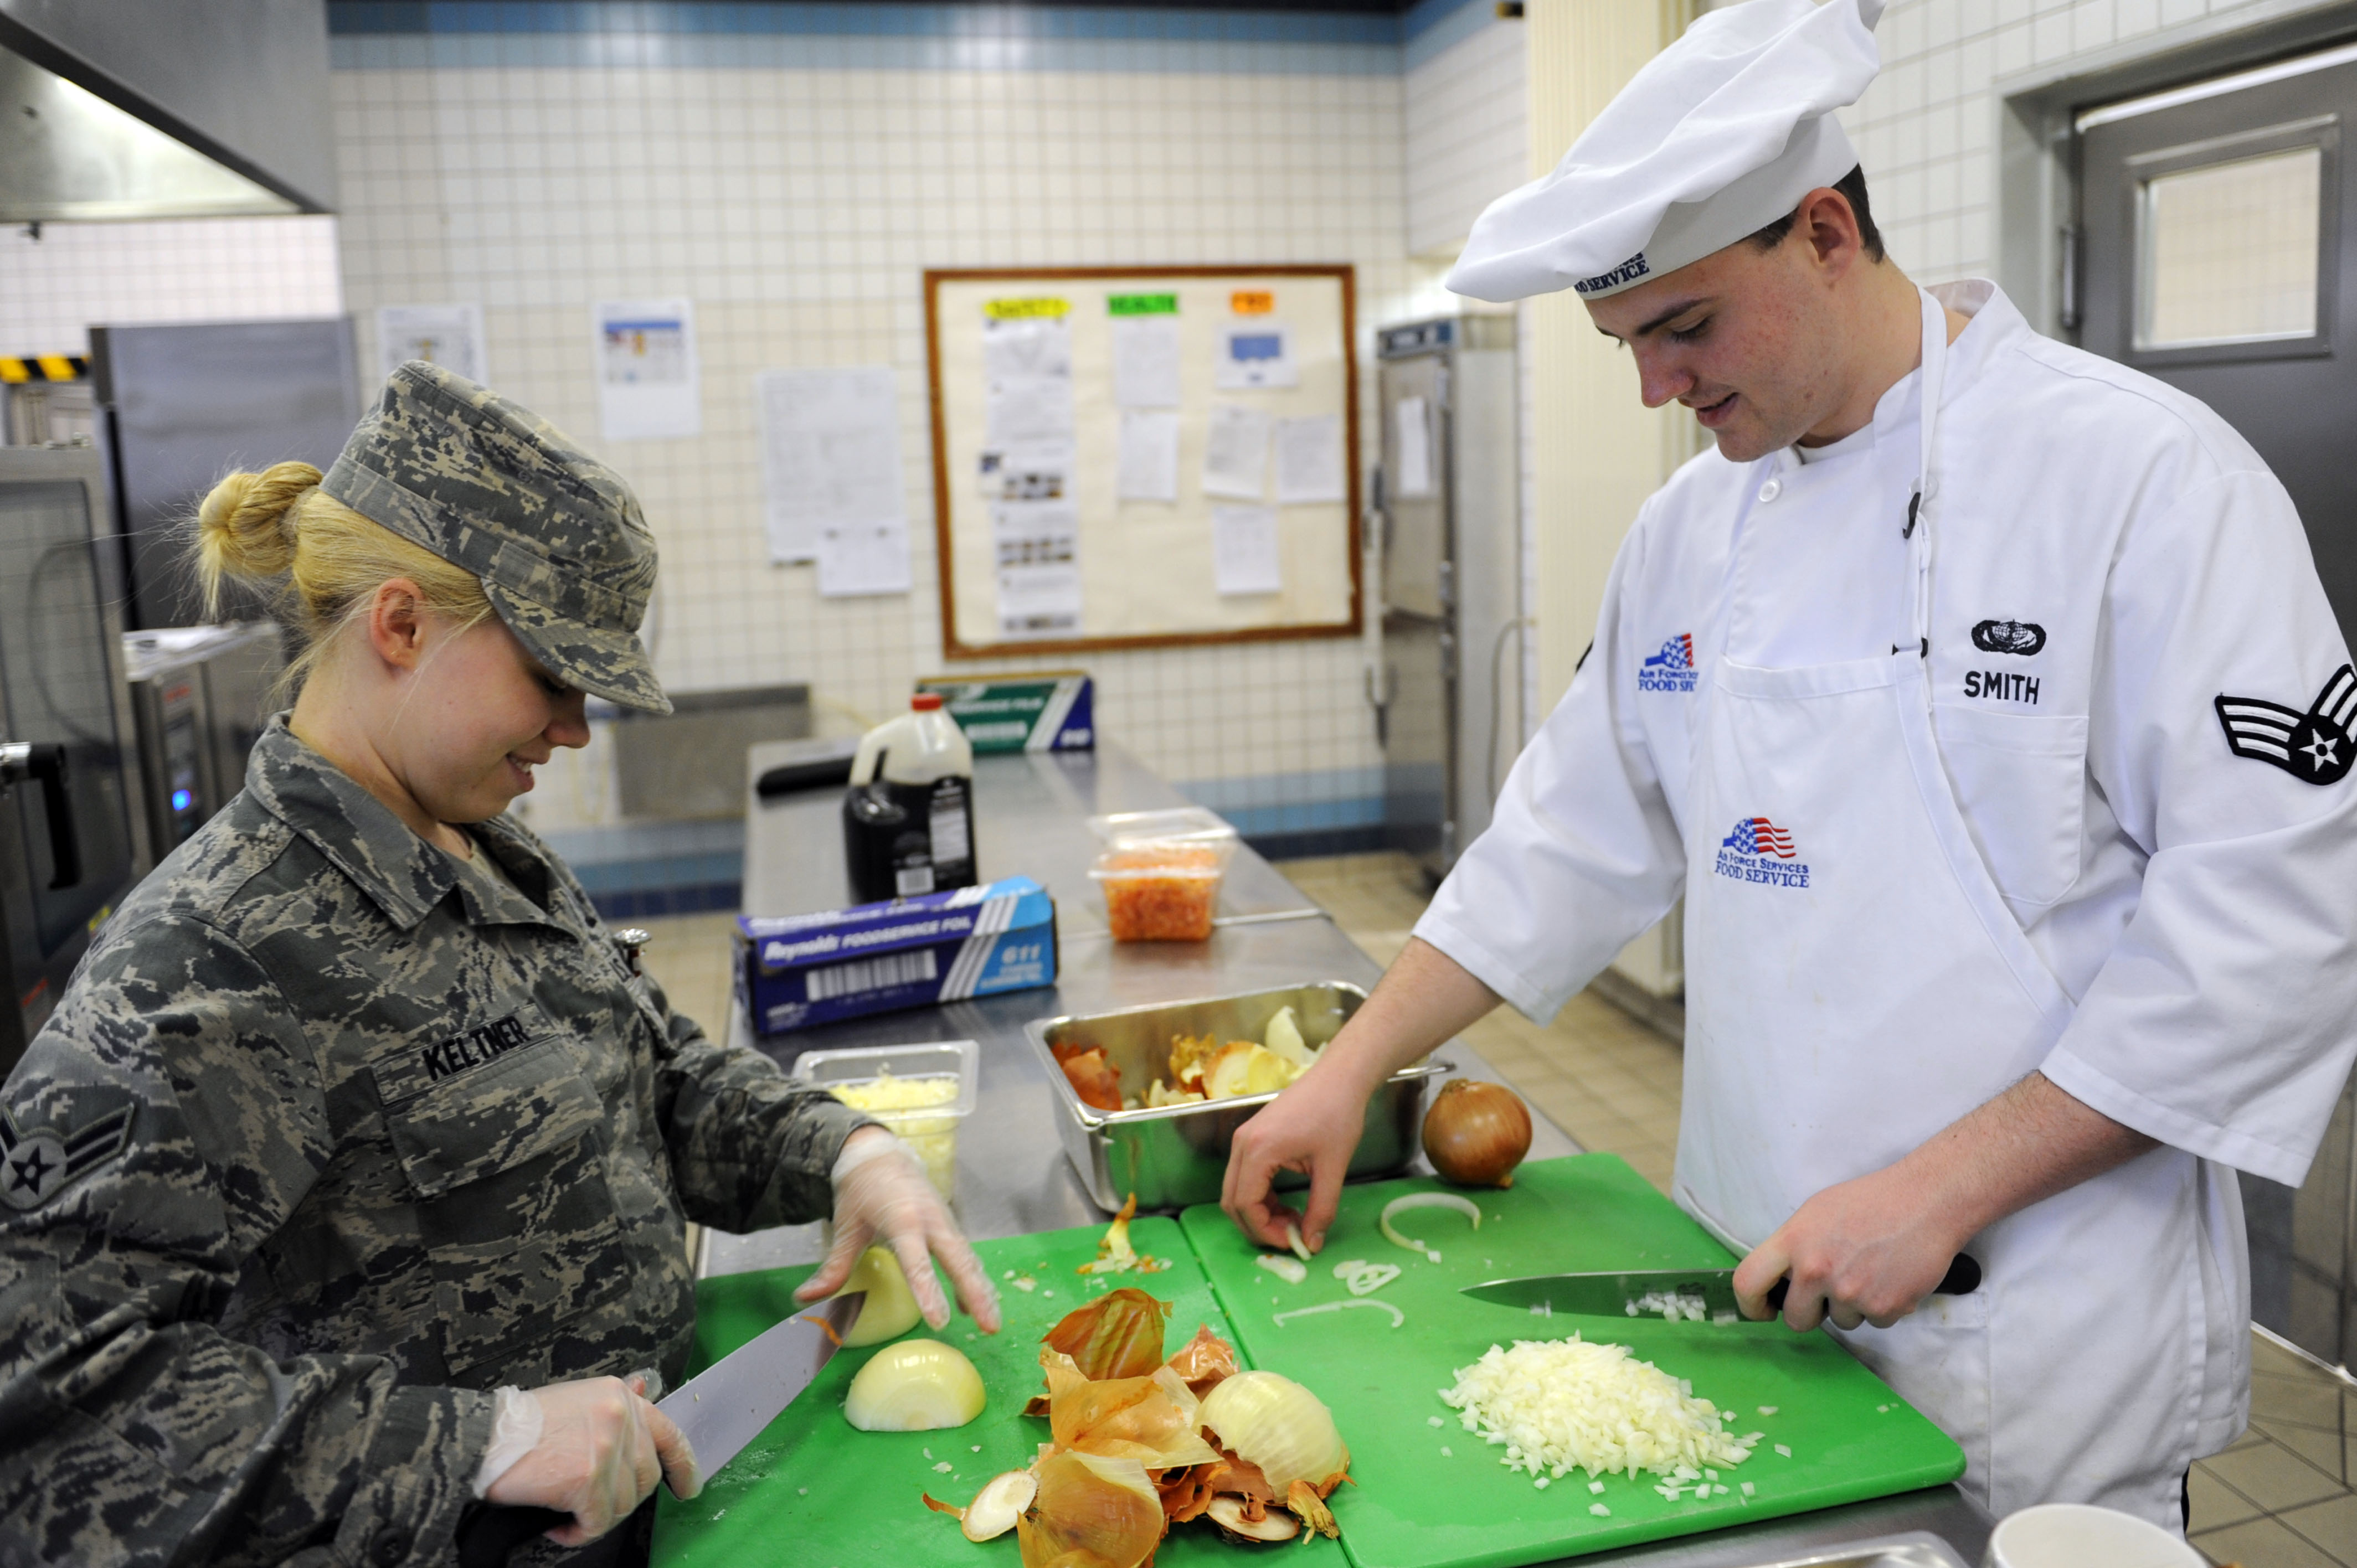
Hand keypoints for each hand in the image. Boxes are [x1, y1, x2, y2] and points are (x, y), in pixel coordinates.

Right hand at [484, 1374, 697, 1545]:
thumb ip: (613, 1408)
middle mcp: (621, 1416)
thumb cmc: (522, 1425)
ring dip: (595, 1517)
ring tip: (565, 1513)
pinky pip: (597, 1522)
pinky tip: (558, 1525)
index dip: (683, 1466)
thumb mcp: (577, 1402)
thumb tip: (645, 1390)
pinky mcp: (588, 1478)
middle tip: (589, 1506)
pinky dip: (578, 1533)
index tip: (688, 1487)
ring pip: (623, 1504)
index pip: (669, 1433)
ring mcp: (607, 1447)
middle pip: (646, 1478)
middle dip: (621, 1500)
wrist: (482, 1438)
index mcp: (619, 1396)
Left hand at [794, 1128, 1001, 1333]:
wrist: (879, 1154)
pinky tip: (972, 1306)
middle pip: (959, 1260)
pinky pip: (965, 1255)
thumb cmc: (860, 1192)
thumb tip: (802, 1299)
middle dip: (975, 1293)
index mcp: (904, 1220)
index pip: (918, 1262)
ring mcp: (944, 1221)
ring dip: (981, 1290)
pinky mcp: (949, 1225)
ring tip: (991, 1324)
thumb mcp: (845, 1227)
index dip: (929, 1292)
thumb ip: (832, 1267)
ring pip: (968, 1259)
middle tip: (989, 1327)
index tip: (940, 1321)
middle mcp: (931, 1220)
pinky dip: (973, 1279)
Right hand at [1220, 1060, 1373, 1252]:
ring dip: (1257, 1212)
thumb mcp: (1333, 1168)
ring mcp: (1244, 1138)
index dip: (1264, 1231)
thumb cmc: (1338, 1116)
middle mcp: (1242, 1143)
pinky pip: (1244, 1176)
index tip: (1291, 1242)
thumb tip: (1311, 1244)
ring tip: (1291, 1220)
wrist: (1339, 1078)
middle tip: (1287, 1237)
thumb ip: (1322, 1209)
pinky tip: (1285, 1203)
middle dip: (1256, 1226)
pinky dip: (1259, 1196)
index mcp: (1259, 1149)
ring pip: (1235, 1190)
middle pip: (1231, 1200)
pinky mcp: (1251, 1136)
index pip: (1245, 1203)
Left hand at [1733, 1165, 1967, 1331]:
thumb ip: (1793, 1248)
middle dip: (1810, 1311)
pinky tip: (1891, 1277)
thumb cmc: (1869, 1202)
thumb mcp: (1815, 1213)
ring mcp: (1851, 1292)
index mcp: (1793, 1241)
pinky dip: (1882, 1306)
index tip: (1762, 1310)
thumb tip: (1779, 1281)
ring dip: (1851, 1306)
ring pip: (1840, 1322)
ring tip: (1869, 1270)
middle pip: (1796, 1319)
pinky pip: (1874, 1322)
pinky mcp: (1885, 1307)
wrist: (1925, 1201)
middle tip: (1830, 1289)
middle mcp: (1816, 1270)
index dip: (1750, 1305)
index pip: (1747, 1283)